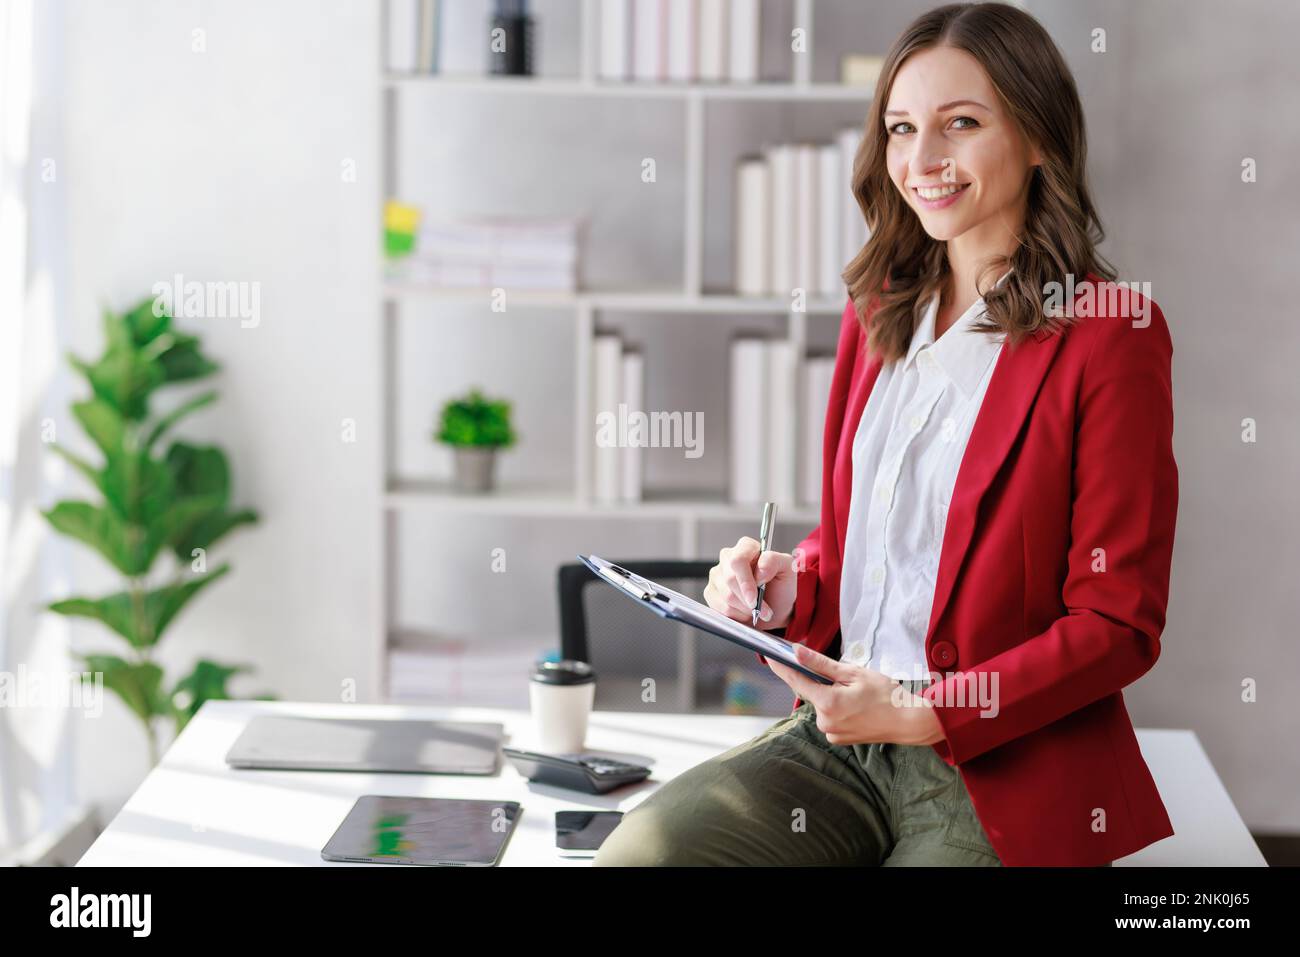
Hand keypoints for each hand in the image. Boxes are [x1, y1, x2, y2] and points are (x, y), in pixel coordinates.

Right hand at [703, 536, 796, 630]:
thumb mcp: (787, 570)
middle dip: (748, 600)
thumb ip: (774, 561)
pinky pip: (719, 608)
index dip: (745, 581)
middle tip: (764, 610)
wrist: (775, 608)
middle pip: (730, 580)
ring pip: (726, 596)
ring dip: (745, 609)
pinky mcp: (711, 592)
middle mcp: (727, 557)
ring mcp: (717, 575)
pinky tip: (744, 612)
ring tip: (757, 610)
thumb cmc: (780, 587)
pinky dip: (736, 615)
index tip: (755, 599)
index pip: (737, 560)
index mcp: (746, 547)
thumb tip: (760, 569)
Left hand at [765, 643, 945, 746]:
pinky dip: (836, 708)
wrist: (908, 722)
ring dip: (830, 695)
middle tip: (844, 678)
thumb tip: (797, 653)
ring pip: (822, 705)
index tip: (770, 656)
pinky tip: (855, 706)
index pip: (797, 681)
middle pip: (812, 693)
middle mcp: (825, 722)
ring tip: (856, 694)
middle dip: (821, 681)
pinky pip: (829, 717)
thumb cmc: (886, 694)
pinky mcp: (837, 739)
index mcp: (828, 703)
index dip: (782, 667)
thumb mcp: (854, 673)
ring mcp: (831, 733)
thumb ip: (821, 664)